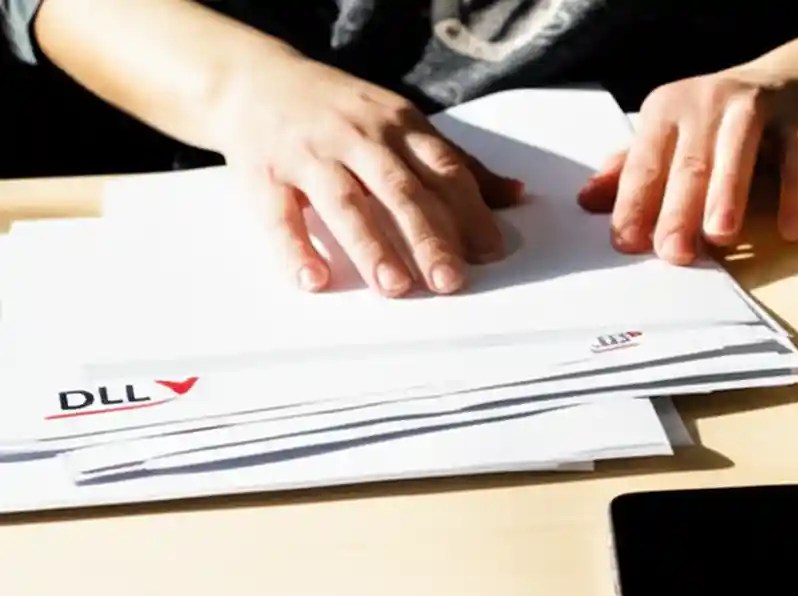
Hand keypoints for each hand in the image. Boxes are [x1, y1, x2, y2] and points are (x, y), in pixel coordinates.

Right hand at [212, 53, 522, 295]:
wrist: (255, 81)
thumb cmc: (342, 112)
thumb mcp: (402, 123)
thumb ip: (455, 162)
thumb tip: (515, 195)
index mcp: (398, 126)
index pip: (442, 170)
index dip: (468, 211)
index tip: (489, 251)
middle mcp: (357, 138)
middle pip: (399, 190)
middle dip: (428, 236)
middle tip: (450, 280)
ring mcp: (309, 155)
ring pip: (345, 202)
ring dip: (371, 245)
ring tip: (395, 286)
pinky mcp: (265, 176)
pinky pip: (280, 215)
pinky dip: (296, 248)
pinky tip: (314, 279)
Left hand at [577, 70, 797, 264]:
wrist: (795, 83)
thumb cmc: (719, 123)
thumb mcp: (673, 138)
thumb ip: (634, 169)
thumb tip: (585, 202)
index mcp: (666, 111)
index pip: (644, 163)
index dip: (634, 202)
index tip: (627, 242)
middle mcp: (707, 102)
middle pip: (689, 163)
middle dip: (678, 209)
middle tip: (672, 253)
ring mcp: (756, 107)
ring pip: (738, 151)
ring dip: (728, 193)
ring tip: (720, 235)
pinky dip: (795, 193)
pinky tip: (789, 229)